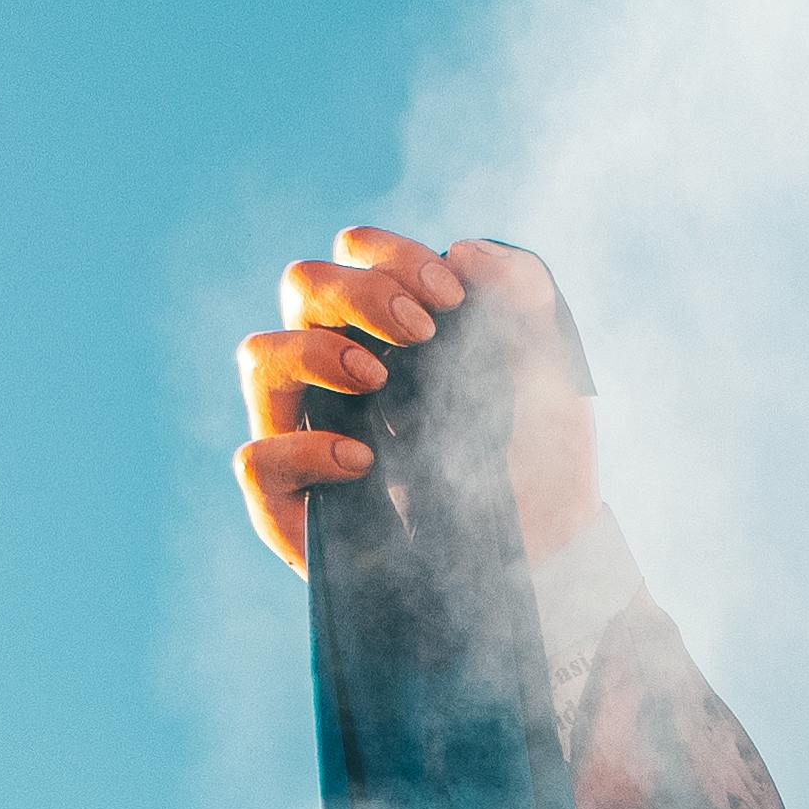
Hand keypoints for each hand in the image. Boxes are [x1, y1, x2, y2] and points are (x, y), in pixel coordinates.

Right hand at [235, 230, 597, 577]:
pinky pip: (257, 459)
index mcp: (384, 326)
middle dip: (357, 292)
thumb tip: (465, 251)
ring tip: (376, 378)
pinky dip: (300, 450)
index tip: (450, 296)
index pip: (355, 255)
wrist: (552, 557)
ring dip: (313, 351)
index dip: (390, 257)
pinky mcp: (295, 506)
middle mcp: (336, 369)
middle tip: (421, 331)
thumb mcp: (550, 368)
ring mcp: (306, 432)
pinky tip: (361, 461)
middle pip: (302, 287)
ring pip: (260, 357)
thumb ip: (525, 291)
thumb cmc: (540, 460)